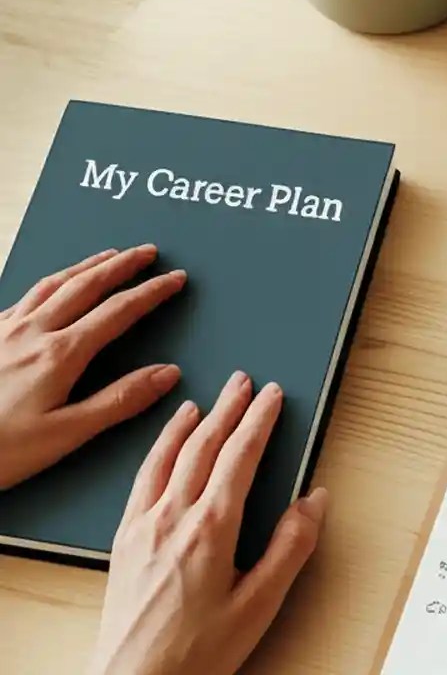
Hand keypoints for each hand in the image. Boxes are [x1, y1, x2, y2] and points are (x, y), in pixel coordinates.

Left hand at [0, 244, 185, 489]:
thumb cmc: (0, 450)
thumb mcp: (67, 434)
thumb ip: (119, 400)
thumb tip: (167, 373)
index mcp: (60, 355)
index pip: (118, 312)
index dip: (150, 292)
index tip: (175, 279)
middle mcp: (32, 332)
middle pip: (86, 286)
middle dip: (122, 265)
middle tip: (148, 252)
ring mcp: (4, 330)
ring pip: (52, 284)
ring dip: (86, 266)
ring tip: (108, 256)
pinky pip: (24, 296)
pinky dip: (49, 282)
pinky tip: (51, 286)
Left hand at [87, 373, 328, 674]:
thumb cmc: (196, 652)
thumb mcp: (261, 604)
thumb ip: (291, 547)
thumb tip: (314, 501)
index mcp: (211, 529)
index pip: (239, 457)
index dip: (259, 421)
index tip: (272, 397)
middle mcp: (173, 518)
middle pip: (204, 446)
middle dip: (228, 409)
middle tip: (244, 382)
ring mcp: (143, 526)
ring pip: (168, 456)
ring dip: (190, 422)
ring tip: (205, 400)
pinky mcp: (124, 539)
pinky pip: (142, 478)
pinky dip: (157, 450)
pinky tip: (164, 445)